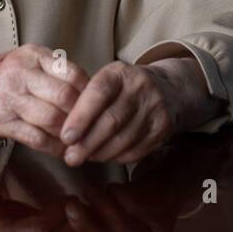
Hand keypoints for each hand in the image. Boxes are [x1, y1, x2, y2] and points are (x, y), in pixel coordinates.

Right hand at [0, 44, 89, 156]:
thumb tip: (90, 89)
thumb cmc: (2, 75)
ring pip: (52, 119)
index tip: (96, 104)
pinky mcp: (3, 122)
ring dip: (69, 134)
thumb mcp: (27, 60)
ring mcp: (11, 98)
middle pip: (64, 97)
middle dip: (81, 115)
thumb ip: (54, 70)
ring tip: (79, 140)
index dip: (88, 92)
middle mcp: (21, 74)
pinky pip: (36, 138)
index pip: (71, 73)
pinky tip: (62, 149)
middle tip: (92, 125)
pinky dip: (54, 147)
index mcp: (32, 55)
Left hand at [58, 60, 191, 166]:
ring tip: (85, 159)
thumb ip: (86, 99)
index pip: (98, 93)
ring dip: (101, 154)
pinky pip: (137, 149)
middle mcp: (140, 87)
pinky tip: (106, 157)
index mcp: (120, 73)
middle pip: (111, 121)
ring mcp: (155, 108)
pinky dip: (118, 157)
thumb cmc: (125, 88)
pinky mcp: (164, 127)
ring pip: (124, 139)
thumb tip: (62, 132)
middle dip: (87, 143)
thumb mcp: (108, 80)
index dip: (80, 117)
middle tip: (70, 157)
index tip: (65, 137)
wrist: (170, 89)